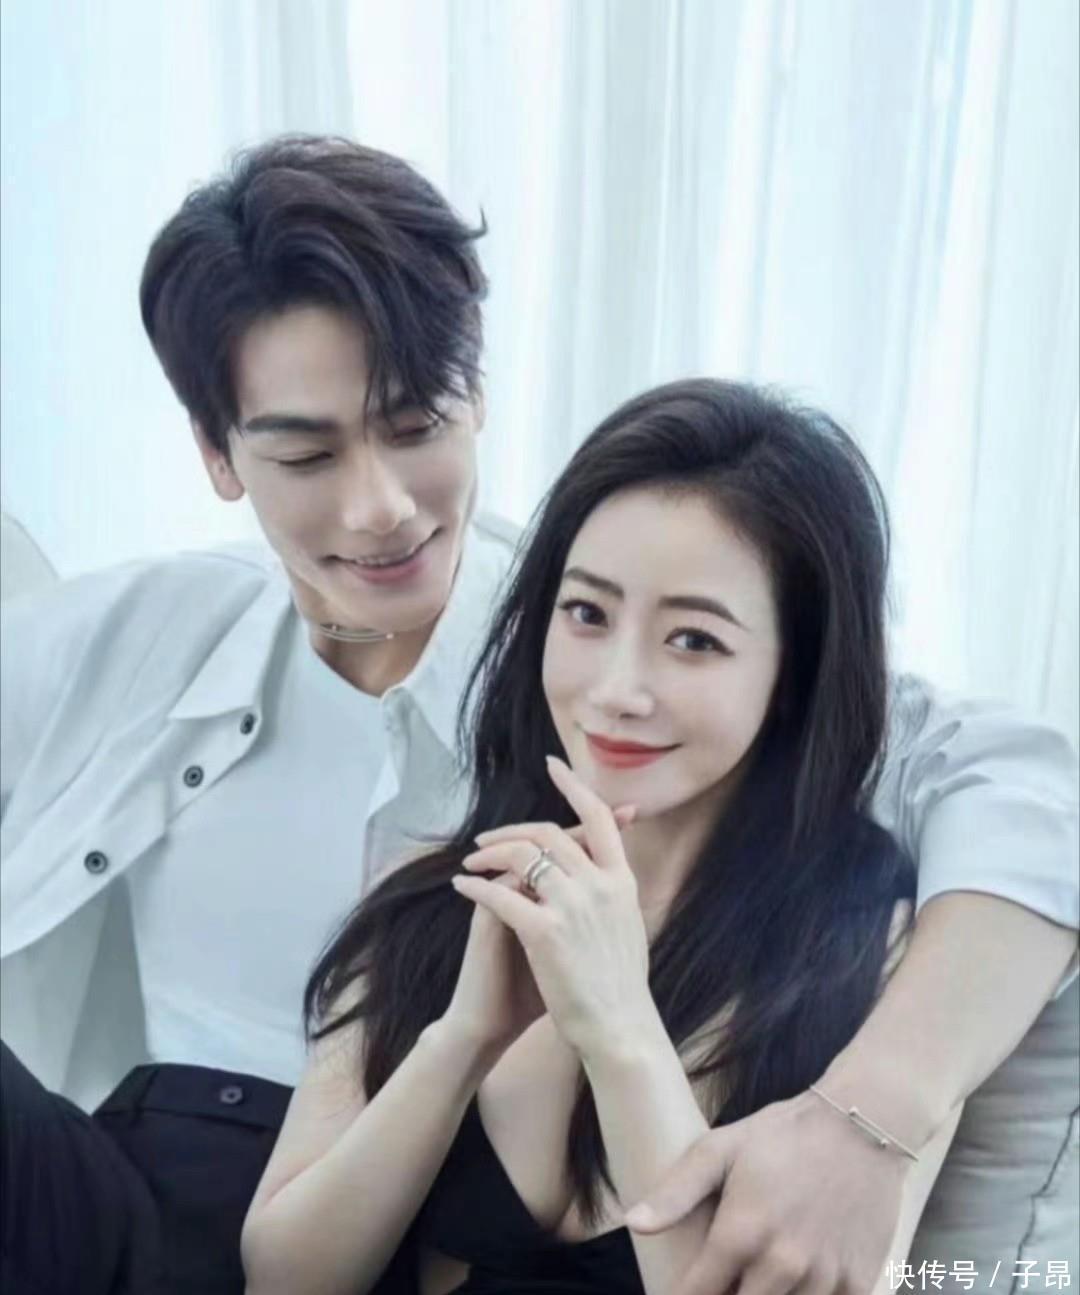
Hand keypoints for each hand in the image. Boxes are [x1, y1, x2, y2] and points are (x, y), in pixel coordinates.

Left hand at [452, 755, 652, 1058]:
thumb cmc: (621, 986)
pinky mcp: (545, 932)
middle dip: (512, 832)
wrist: (619, 1028)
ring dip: (490, 856)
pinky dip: (476, 887)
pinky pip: (500, 895)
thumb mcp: (629, 927)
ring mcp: (573, 907)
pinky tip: (461, 887)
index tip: (553, 766)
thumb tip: (606, 872)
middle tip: (486, 841)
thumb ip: (613, 894)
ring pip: (524, 858)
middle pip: (550, 834)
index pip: (598, 818)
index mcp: (622, 882)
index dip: (574, 787)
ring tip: (471, 864)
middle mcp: (601, 886)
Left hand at [625, 1090, 908, 1294]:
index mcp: (740, 1234)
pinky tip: (796, 1282)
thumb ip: (675, 1192)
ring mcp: (824, 1278)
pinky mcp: (859, 1282)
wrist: (862, 1124)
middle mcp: (781, 1265)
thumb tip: (634, 1225)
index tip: (678, 1292)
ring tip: (758, 1277)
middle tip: (722, 1278)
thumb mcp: (721, 1148)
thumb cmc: (783, 1134)